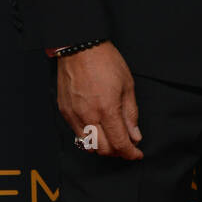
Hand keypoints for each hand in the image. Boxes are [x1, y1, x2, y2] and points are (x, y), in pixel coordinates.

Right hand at [56, 41, 142, 159]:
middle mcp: (88, 116)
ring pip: (88, 145)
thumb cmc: (105, 62)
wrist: (80, 47)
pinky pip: (77, 133)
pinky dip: (89, 137)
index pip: (120, 143)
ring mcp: (74, 115)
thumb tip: (135, 135)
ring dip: (102, 147)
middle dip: (117, 152)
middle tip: (127, 146)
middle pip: (103, 149)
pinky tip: (98, 129)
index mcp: (107, 109)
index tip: (137, 154)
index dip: (130, 153)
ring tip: (113, 139)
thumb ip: (131, 114)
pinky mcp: (65, 111)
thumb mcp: (127, 86)